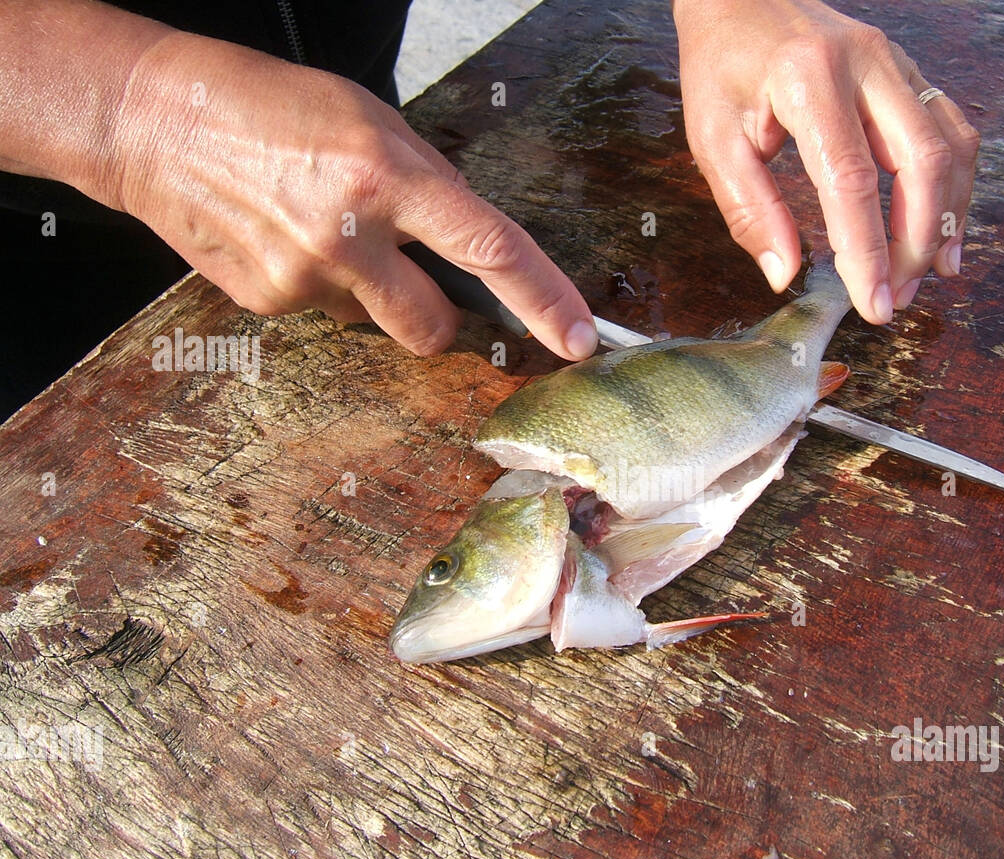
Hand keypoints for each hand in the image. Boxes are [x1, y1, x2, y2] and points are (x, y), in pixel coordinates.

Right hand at [108, 32, 597, 358]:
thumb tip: (469, 247)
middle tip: (409, 276)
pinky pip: (321, 314)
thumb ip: (427, 186)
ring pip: (374, 323)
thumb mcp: (370, 121)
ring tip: (322, 233)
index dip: (544, 300)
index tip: (578, 338)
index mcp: (388, 177)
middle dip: (436, 317)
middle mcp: (350, 237)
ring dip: (369, 296)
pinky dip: (316, 286)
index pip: (491, 251)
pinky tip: (282, 238)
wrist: (154, 120)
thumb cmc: (270, 106)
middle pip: (433, 329)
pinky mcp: (266, 303)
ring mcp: (303, 278)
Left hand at [674, 0, 979, 323]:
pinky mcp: (907, 71)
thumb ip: (749, 210)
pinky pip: (949, 129)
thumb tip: (784, 275)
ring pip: (950, 145)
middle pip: (922, 162)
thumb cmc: (722, 64)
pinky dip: (953, 184)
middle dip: (917, 243)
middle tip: (897, 298)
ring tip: (928, 275)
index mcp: (808, 78)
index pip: (851, 179)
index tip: (872, 303)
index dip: (868, 250)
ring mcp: (895, 62)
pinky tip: (941, 228)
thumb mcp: (714, 139)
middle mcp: (865, 62)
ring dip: (946, 217)